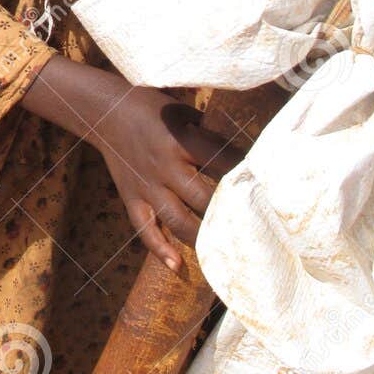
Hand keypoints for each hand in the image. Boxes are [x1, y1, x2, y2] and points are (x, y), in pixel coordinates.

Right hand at [89, 82, 243, 271]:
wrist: (105, 111)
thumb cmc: (153, 107)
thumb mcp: (184, 111)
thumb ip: (209, 133)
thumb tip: (244, 151)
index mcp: (182, 140)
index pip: (222, 162)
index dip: (245, 176)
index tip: (268, 191)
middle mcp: (165, 165)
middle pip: (202, 197)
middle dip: (227, 214)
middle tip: (252, 231)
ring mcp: (147, 184)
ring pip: (177, 219)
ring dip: (200, 237)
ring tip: (223, 253)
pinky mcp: (131, 197)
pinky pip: (144, 227)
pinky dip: (159, 248)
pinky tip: (176, 265)